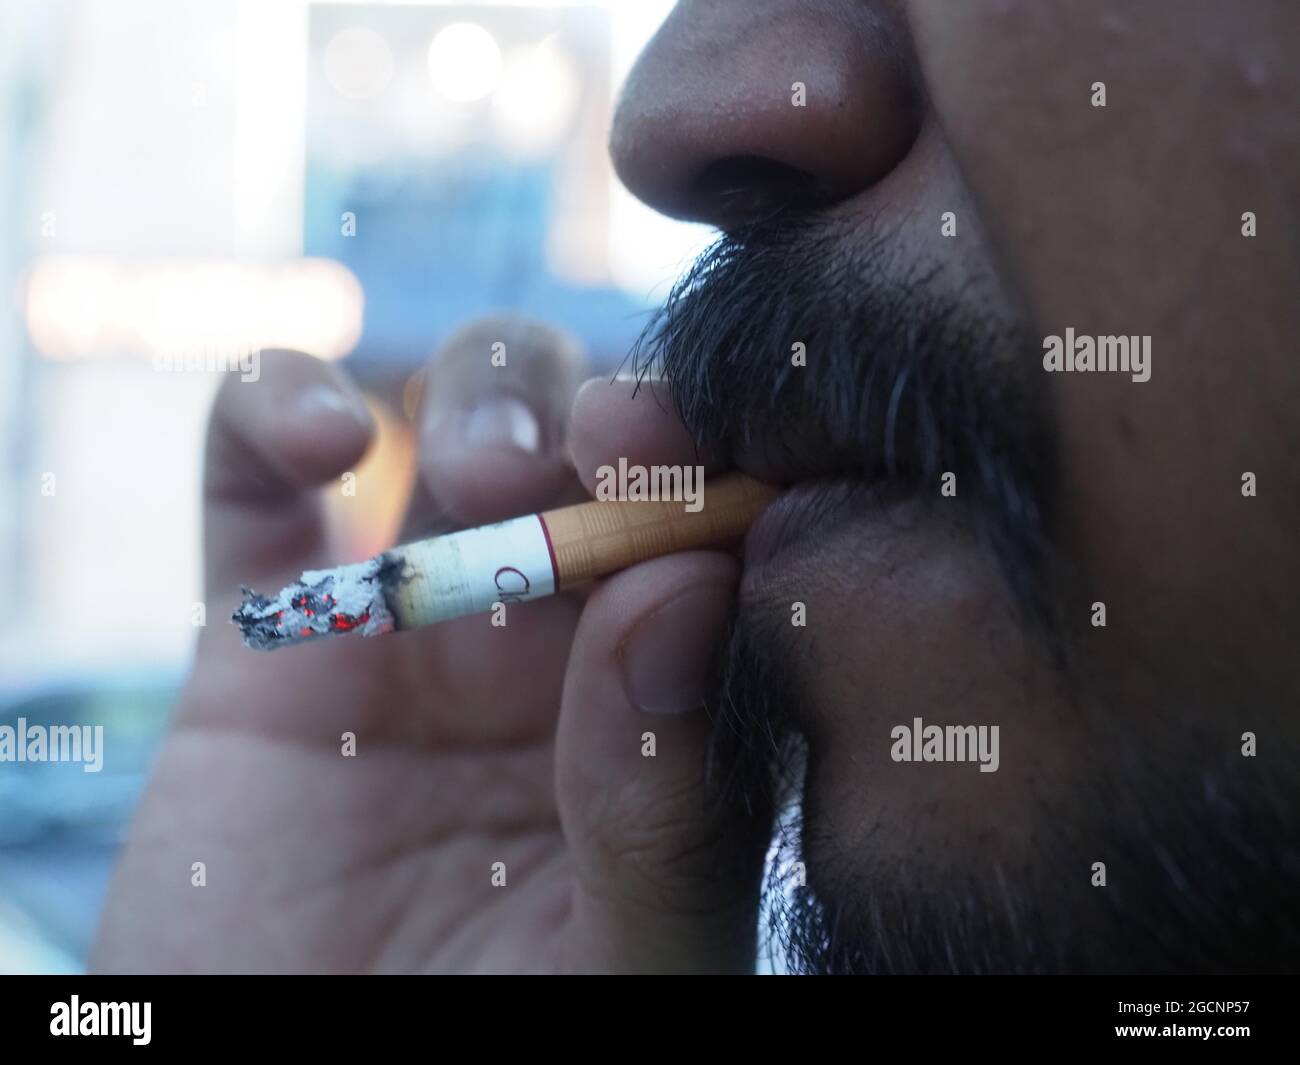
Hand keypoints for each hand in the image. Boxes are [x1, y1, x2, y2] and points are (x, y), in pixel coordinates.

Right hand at [91, 316, 766, 972]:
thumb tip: (684, 588)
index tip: (723, 470)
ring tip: (483, 483)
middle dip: (618, 415)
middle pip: (609, 445)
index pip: (724, 542)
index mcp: (662, 706)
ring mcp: (410, 617)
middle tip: (619, 443)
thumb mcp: (621, 957)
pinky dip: (275, 403)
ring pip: (468, 412)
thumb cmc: (487, 1052)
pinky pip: (252, 468)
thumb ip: (666, 801)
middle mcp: (551, 640)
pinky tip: (321, 443)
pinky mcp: (263, 622)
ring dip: (490, 395)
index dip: (730, 477)